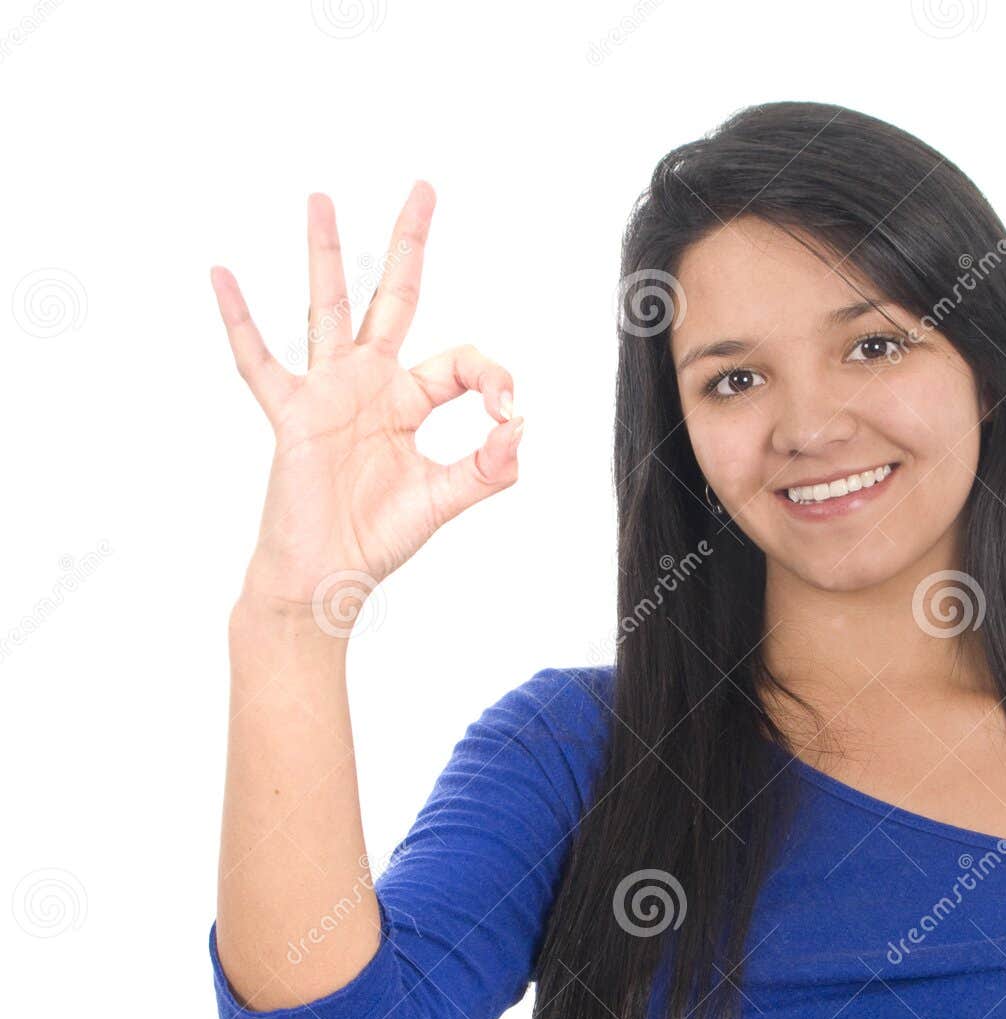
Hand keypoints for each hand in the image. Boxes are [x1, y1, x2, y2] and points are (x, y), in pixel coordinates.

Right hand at [210, 180, 523, 617]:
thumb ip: (487, 469)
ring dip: (325, 254)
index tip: (506, 414)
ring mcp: (327, 394)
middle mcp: (370, 387)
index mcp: (411, 404)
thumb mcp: (443, 503)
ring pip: (328, 308)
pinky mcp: (290, 414)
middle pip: (392, 300)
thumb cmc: (376, 540)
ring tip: (321, 198)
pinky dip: (239, 320)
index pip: (462, 363)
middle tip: (423, 190)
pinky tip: (221, 274)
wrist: (325, 577)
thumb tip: (521, 428)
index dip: (492, 379)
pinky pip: (259, 361)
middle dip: (408, 247)